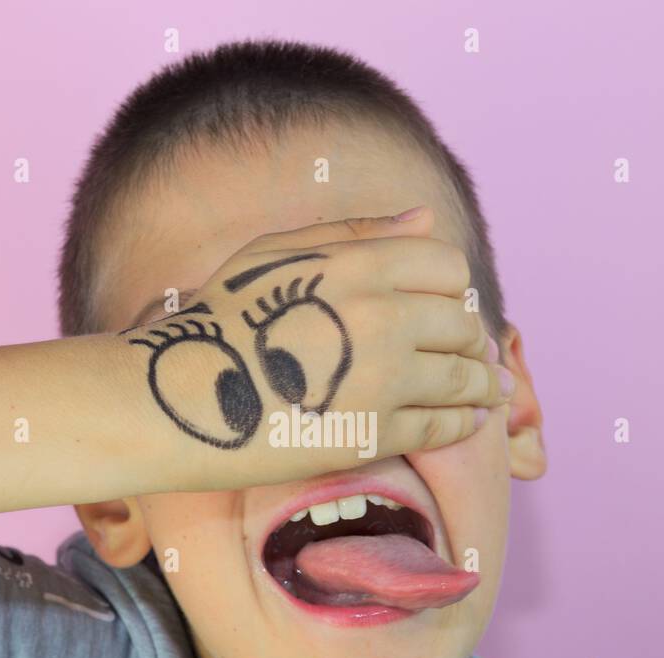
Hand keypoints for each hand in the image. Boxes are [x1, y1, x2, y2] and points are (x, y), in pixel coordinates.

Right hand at [121, 206, 510, 490]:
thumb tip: (426, 216)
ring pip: (464, 377)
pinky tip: (463, 421)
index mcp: (360, 265)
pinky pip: (444, 426)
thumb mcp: (278, 254)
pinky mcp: (375, 434)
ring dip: (479, 384)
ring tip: (484, 390)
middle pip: (463, 323)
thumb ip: (357, 233)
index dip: (451, 289)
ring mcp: (383, 378)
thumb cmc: (221, 319)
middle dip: (468, 339)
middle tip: (469, 355)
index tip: (445, 308)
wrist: (179, 395)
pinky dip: (463, 423)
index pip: (447, 266)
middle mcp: (382, 316)